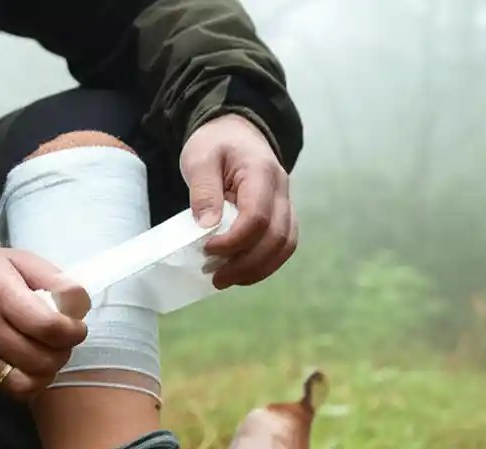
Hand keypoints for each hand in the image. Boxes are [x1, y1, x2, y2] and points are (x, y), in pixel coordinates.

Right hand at [0, 247, 89, 399]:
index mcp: (1, 294)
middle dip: (64, 350)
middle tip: (63, 339)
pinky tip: (34, 366)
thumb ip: (54, 279)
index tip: (76, 327)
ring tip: (49, 352)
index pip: (48, 326)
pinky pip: (15, 390)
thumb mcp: (22, 260)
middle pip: (43, 357)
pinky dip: (33, 383)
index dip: (72, 332)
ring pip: (31, 379)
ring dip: (50, 369)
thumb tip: (80, 306)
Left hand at [180, 113, 299, 288]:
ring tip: (225, 279)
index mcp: (261, 172)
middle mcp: (281, 189)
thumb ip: (204, 191)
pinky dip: (263, 263)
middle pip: (276, 237)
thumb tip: (208, 228)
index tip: (207, 249)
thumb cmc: (215, 144)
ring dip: (257, 269)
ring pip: (285, 245)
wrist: (235, 132)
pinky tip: (239, 271)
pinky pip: (282, 245)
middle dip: (246, 264)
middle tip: (215, 277)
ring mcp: (286, 203)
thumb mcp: (199, 159)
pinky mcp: (282, 215)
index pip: (257, 217)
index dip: (234, 241)